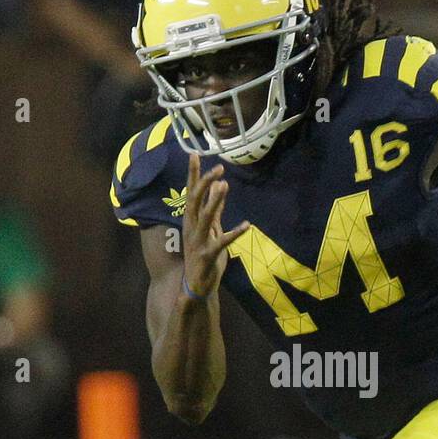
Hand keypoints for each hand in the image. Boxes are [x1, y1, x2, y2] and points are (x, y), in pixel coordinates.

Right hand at [180, 153, 249, 297]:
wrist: (197, 285)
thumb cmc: (204, 255)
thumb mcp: (211, 228)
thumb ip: (215, 207)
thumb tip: (217, 185)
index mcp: (191, 220)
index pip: (191, 192)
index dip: (192, 174)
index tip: (194, 153)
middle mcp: (191, 228)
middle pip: (195, 201)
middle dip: (204, 182)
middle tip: (218, 168)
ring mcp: (198, 242)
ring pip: (205, 218)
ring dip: (214, 201)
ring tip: (225, 185)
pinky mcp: (208, 255)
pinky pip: (222, 242)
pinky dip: (234, 233)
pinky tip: (246, 225)